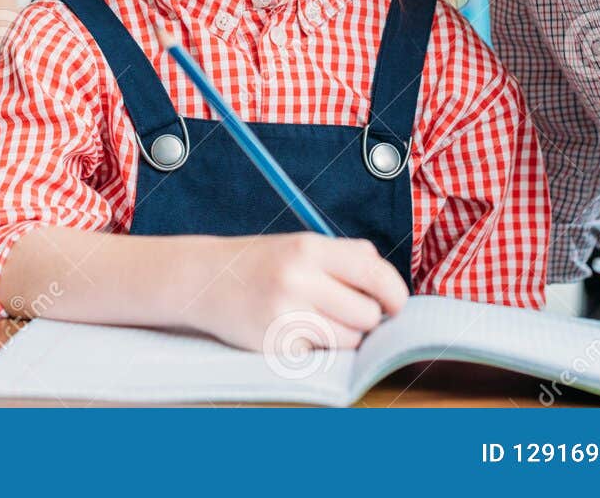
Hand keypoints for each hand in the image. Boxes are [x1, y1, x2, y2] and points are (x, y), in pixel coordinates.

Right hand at [190, 233, 409, 352]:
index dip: (395, 294)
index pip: (375, 274)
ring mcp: (285, 314)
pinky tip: (290, 329)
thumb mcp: (301, 245)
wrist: (204, 279)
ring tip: (314, 318)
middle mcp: (298, 279)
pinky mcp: (275, 344)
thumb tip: (390, 288)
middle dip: (363, 317)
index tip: (394, 304)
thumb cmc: (263, 263)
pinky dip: (314, 347)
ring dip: (341, 335)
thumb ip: (347, 259)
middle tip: (342, 310)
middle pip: (367, 314)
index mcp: (310, 248)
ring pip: (349, 339)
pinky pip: (321, 354)